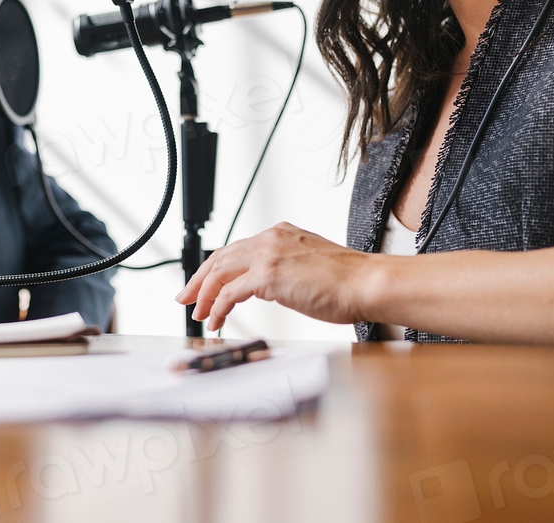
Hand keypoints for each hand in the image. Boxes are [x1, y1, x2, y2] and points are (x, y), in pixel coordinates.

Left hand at [176, 222, 372, 330]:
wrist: (368, 283)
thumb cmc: (349, 282)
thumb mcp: (310, 265)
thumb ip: (286, 268)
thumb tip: (268, 286)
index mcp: (281, 234)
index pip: (237, 249)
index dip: (216, 267)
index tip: (204, 282)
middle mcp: (271, 239)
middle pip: (221, 257)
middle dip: (199, 279)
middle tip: (186, 297)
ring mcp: (268, 256)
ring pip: (220, 272)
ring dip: (204, 295)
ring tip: (198, 314)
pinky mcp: (268, 276)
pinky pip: (229, 293)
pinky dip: (217, 308)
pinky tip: (215, 320)